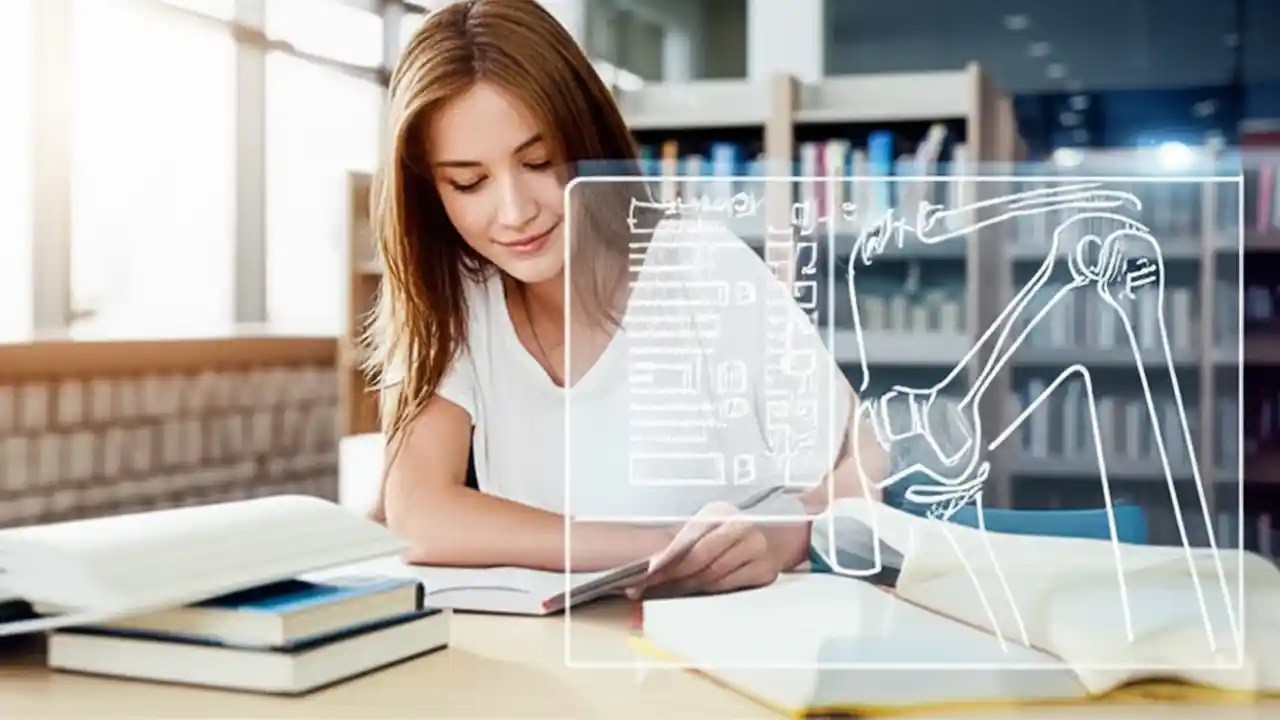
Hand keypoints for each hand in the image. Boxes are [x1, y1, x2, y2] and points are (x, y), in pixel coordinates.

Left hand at [624, 501, 807, 598]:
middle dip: (670, 578)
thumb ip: (685, 544)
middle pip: (699, 560)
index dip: (666, 559)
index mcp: (720, 512)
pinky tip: (692, 594)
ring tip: (664, 593)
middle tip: (648, 589)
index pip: (688, 540)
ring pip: (712, 577)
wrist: (776, 533)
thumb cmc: (731, 533)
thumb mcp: (709, 528)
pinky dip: (707, 592)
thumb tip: (653, 566)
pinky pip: (728, 586)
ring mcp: (755, 549)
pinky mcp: (764, 570)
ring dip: (685, 588)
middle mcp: (740, 527)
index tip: (647, 573)